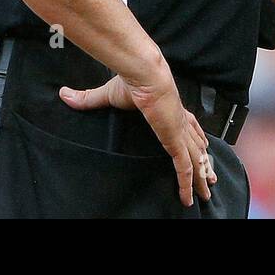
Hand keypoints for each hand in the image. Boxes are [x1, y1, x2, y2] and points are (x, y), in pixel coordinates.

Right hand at [59, 67, 214, 206]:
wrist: (144, 75)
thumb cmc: (131, 81)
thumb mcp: (108, 94)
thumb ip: (88, 98)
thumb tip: (64, 94)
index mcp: (172, 110)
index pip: (189, 126)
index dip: (196, 138)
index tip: (203, 147)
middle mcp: (180, 123)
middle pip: (197, 147)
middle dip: (204, 164)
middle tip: (210, 179)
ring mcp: (179, 134)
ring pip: (195, 161)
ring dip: (200, 178)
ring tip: (206, 193)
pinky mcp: (175, 142)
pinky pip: (184, 168)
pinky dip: (187, 184)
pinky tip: (189, 198)